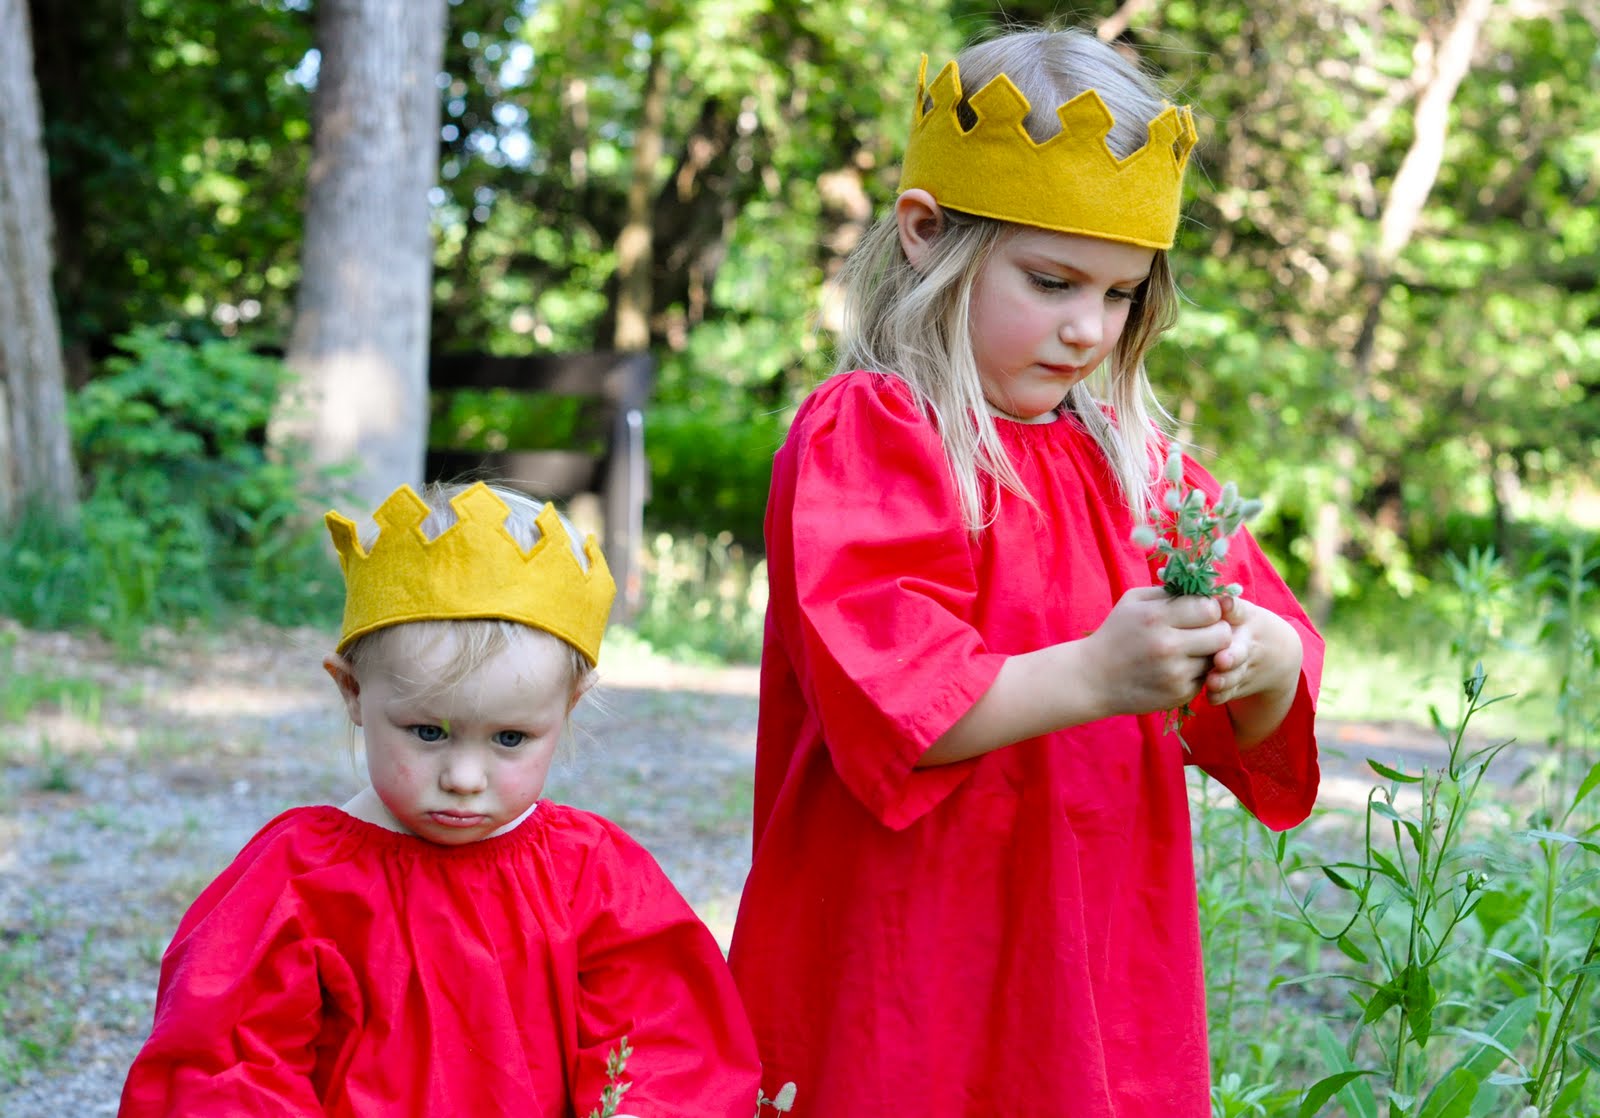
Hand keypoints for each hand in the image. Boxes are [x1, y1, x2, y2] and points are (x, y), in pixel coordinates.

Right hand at [1084, 586, 1232, 718]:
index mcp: (1156, 617)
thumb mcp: (1133, 601)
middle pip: (1222, 635)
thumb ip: (1170, 592)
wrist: (1092, 678)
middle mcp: (1168, 646)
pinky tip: (1177, 669)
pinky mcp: (1179, 694)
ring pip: (1217, 658)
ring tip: (1187, 651)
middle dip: (1216, 631)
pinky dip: (1196, 673)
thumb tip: (1206, 589)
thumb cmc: (1115, 633)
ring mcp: (1175, 673)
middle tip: (1202, 633)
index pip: (1210, 608)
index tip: (1199, 613)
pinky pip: (1205, 678)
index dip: (1209, 609)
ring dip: (1207, 654)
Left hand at [1203, 595, 1301, 706]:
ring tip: (1213, 681)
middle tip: (1221, 659)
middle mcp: (1247, 643)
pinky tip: (1211, 696)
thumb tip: (1188, 589)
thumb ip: (1216, 602)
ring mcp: (1244, 666)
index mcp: (1244, 618)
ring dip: (1224, 679)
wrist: (1278, 655)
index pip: (1238, 610)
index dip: (1230, 608)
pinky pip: (1230, 693)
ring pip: (1234, 675)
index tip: (1224, 604)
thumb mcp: (1237, 610)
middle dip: (1231, 655)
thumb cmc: (1241, 624)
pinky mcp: (1239, 685)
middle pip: (1239, 650)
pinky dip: (1221, 695)